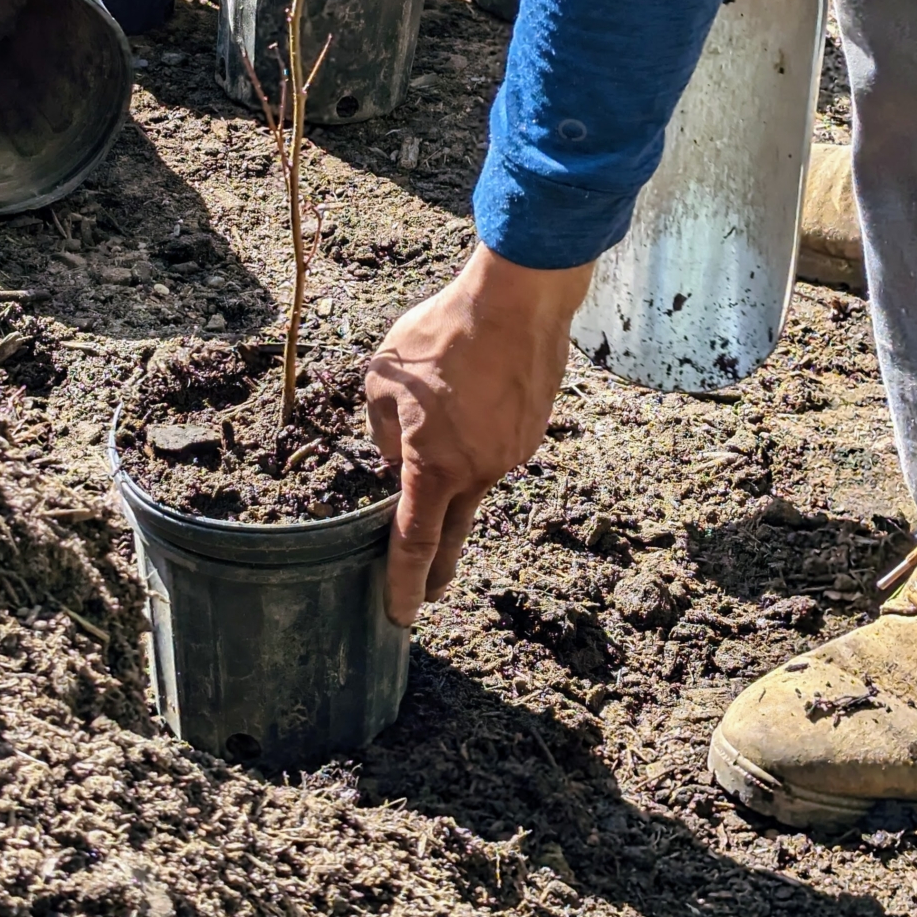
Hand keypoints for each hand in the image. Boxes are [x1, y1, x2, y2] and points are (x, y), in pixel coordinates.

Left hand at [365, 243, 593, 625]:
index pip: (415, 541)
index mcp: (435, 465)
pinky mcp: (533, 433)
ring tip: (446, 413)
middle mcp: (478, 470)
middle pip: (452, 534)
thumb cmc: (442, 334)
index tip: (400, 614)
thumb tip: (397, 456)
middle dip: (436, 571)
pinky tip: (476, 396)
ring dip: (456, 469)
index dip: (404, 582)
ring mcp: (512, 454)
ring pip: (475, 477)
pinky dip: (480, 437)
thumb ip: (383, 430)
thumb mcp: (383, 380)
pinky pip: (496, 447)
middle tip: (426, 594)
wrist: (517, 302)